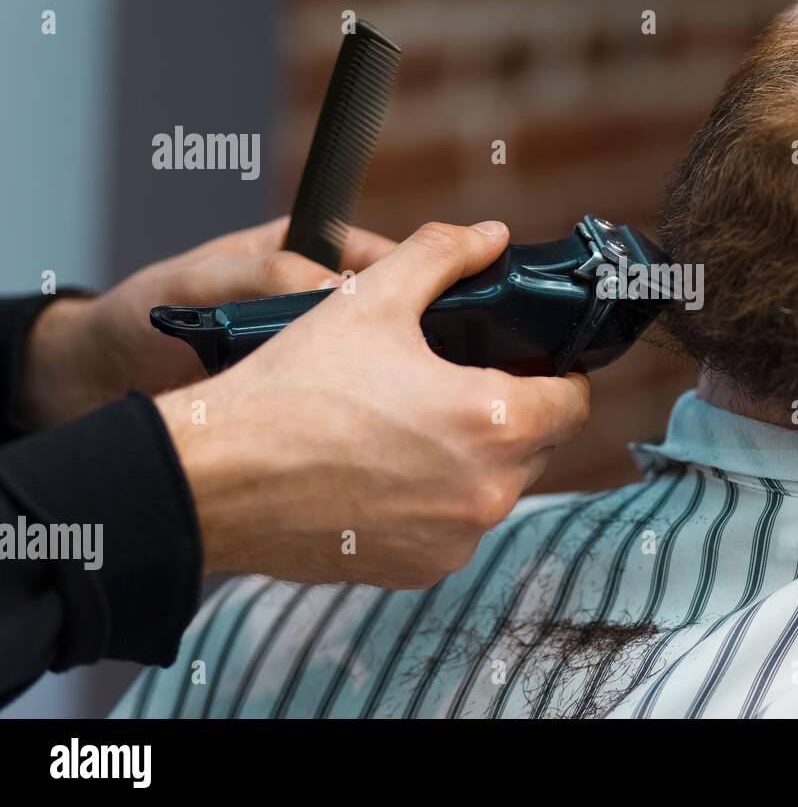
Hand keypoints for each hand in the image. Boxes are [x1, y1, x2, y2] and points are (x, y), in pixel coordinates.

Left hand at [21, 217, 395, 428]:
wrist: (94, 386)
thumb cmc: (137, 317)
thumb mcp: (198, 283)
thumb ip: (264, 276)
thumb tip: (334, 290)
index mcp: (296, 254)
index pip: (374, 255)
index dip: (408, 273)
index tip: (434, 297)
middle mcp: (310, 302)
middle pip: (382, 312)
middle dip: (404, 335)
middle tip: (423, 357)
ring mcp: (308, 355)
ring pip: (367, 363)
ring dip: (379, 380)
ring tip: (394, 397)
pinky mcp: (299, 401)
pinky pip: (340, 403)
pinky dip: (354, 416)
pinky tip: (363, 429)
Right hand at [155, 221, 590, 588]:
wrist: (215, 479)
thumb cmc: (292, 389)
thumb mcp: (370, 298)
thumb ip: (441, 255)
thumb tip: (488, 236)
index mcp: (495, 423)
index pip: (574, 403)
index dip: (560, 375)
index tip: (535, 362)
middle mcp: (488, 493)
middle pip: (537, 446)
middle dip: (511, 412)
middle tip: (459, 382)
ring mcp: (454, 541)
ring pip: (493, 488)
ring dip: (473, 459)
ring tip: (415, 423)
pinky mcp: (417, 571)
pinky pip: (451, 528)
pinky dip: (434, 501)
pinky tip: (387, 469)